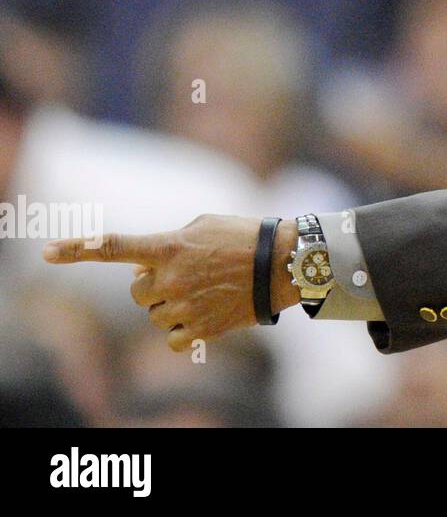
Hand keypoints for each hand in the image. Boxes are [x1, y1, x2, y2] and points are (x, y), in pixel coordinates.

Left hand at [43, 214, 300, 351]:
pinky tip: (206, 313)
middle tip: (183, 275)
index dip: (77, 249)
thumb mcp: (202, 225)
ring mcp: (184, 305)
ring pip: (155, 316)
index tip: (47, 253)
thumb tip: (142, 271)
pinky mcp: (202, 328)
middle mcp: (170, 278)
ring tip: (205, 291)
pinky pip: (173, 338)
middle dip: (153, 286)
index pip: (113, 247)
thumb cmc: (244, 236)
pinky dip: (185, 329)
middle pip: (137, 293)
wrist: (283, 264)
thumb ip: (168, 242)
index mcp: (168, 246)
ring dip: (172, 306)